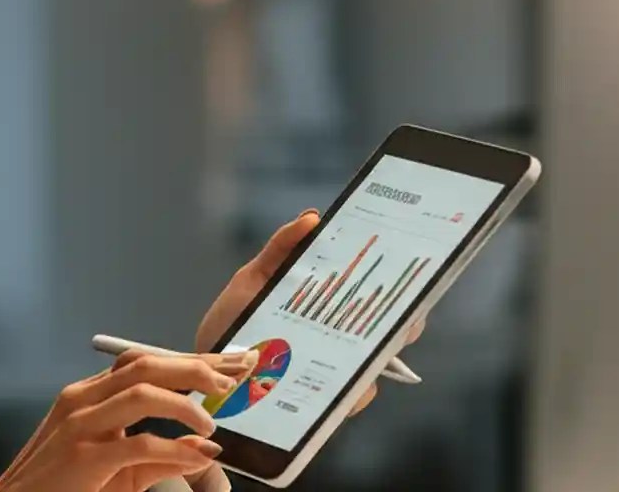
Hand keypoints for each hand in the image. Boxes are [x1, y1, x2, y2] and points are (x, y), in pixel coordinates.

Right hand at [0, 349, 259, 491]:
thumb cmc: (64, 488)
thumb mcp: (122, 470)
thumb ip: (162, 456)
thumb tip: (207, 450)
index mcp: (89, 394)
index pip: (144, 361)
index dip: (190, 359)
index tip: (231, 362)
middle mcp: (82, 399)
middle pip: (145, 364)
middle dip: (194, 367)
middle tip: (233, 378)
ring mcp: (79, 425)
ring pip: (140, 392)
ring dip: (184, 404)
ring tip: (212, 422)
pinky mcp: (82, 456)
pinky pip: (134, 443)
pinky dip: (172, 447)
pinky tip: (196, 455)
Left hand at [184, 211, 425, 488]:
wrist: (204, 371)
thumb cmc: (232, 321)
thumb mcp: (252, 280)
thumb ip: (280, 249)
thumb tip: (313, 218)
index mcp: (327, 308)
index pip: (376, 298)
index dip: (402, 290)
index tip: (414, 278)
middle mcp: (337, 340)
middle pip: (390, 333)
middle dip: (406, 324)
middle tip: (407, 315)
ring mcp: (331, 372)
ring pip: (377, 367)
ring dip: (384, 357)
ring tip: (384, 346)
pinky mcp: (320, 401)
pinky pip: (352, 397)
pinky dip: (356, 390)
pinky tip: (349, 382)